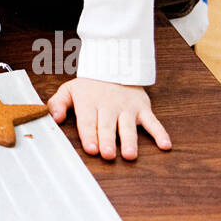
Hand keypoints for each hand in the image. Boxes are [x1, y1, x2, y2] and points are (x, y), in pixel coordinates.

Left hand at [48, 78, 171, 160]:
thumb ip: (58, 104)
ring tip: (129, 154)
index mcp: (89, 103)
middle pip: (107, 125)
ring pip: (128, 125)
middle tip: (108, 154)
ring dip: (129, 140)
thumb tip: (55, 118)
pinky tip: (165, 145)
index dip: (89, 135)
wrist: (113, 65)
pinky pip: (153, 121)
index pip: (88, 121)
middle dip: (107, 140)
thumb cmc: (89, 86)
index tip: (91, 149)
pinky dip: (160, 133)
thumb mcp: (69, 90)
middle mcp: (109, 106)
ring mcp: (127, 107)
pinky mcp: (142, 108)